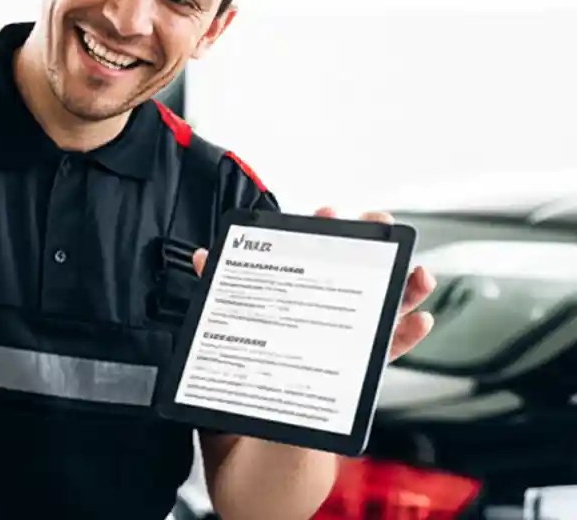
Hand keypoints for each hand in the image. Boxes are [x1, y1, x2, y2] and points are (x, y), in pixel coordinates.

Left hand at [191, 206, 436, 361]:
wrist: (262, 410)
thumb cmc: (254, 355)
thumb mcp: (234, 317)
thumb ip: (222, 287)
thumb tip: (204, 258)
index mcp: (301, 288)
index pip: (314, 253)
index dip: (324, 230)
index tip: (329, 214)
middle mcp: (330, 306)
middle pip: (359, 272)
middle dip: (374, 246)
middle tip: (380, 225)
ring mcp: (350, 333)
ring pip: (384, 305)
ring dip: (405, 285)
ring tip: (417, 273)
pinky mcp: (362, 365)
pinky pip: (388, 347)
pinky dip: (407, 333)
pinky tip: (419, 321)